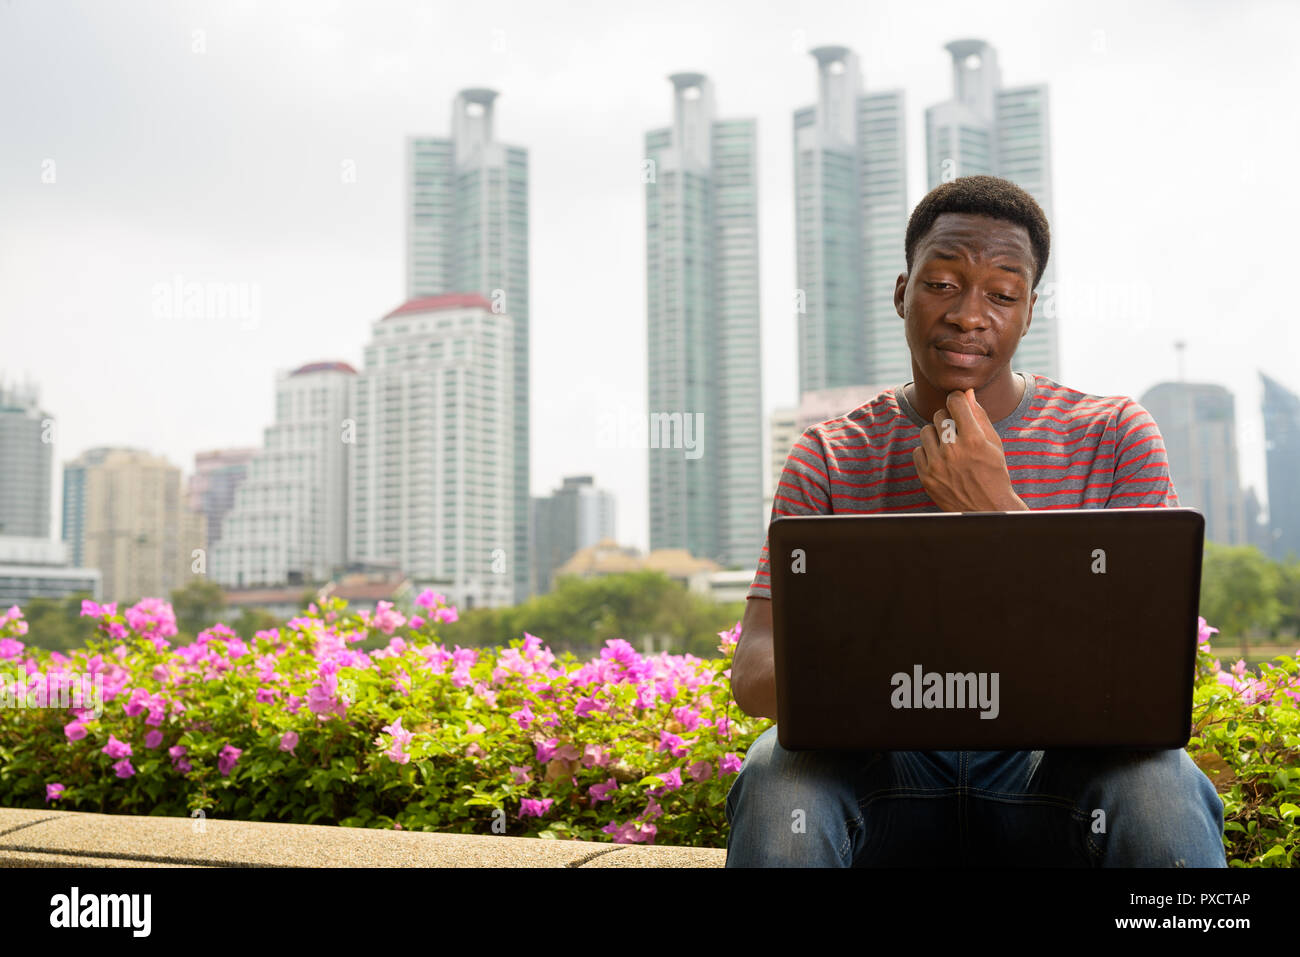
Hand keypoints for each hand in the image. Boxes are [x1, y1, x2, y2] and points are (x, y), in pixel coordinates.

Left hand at [912, 389, 1026, 511]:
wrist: (987, 508)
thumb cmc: (994, 472)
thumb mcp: (993, 443)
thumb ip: (979, 416)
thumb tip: (967, 392)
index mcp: (973, 440)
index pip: (955, 402)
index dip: (956, 399)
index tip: (957, 403)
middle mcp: (953, 451)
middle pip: (939, 415)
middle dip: (948, 419)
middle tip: (957, 431)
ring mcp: (937, 465)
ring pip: (926, 431)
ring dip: (936, 435)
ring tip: (948, 446)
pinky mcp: (926, 477)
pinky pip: (918, 451)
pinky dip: (927, 452)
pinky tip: (940, 459)